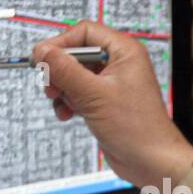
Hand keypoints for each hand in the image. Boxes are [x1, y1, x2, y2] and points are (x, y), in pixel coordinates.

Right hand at [30, 21, 192, 190]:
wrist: (150, 161)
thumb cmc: (137, 129)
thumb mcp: (94, 95)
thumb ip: (65, 71)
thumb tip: (43, 52)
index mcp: (124, 51)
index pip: (84, 32)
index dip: (61, 44)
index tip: (42, 59)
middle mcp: (119, 64)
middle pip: (76, 54)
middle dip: (59, 71)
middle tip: (50, 85)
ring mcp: (111, 84)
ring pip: (74, 75)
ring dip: (62, 89)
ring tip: (61, 103)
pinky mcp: (104, 102)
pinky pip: (78, 93)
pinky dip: (69, 102)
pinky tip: (67, 114)